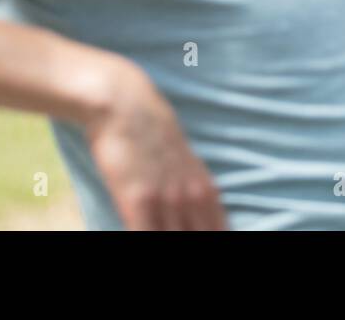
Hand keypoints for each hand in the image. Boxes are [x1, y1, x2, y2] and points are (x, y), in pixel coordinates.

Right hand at [84, 64, 226, 229]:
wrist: (125, 104)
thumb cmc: (151, 131)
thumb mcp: (185, 161)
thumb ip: (195, 188)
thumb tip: (199, 213)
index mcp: (206, 190)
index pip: (219, 233)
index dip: (210, 239)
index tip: (199, 236)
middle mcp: (192, 198)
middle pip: (199, 237)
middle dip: (189, 239)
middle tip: (171, 231)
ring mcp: (167, 200)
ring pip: (174, 239)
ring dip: (166, 238)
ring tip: (155, 228)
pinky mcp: (139, 200)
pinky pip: (145, 236)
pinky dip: (144, 238)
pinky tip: (137, 228)